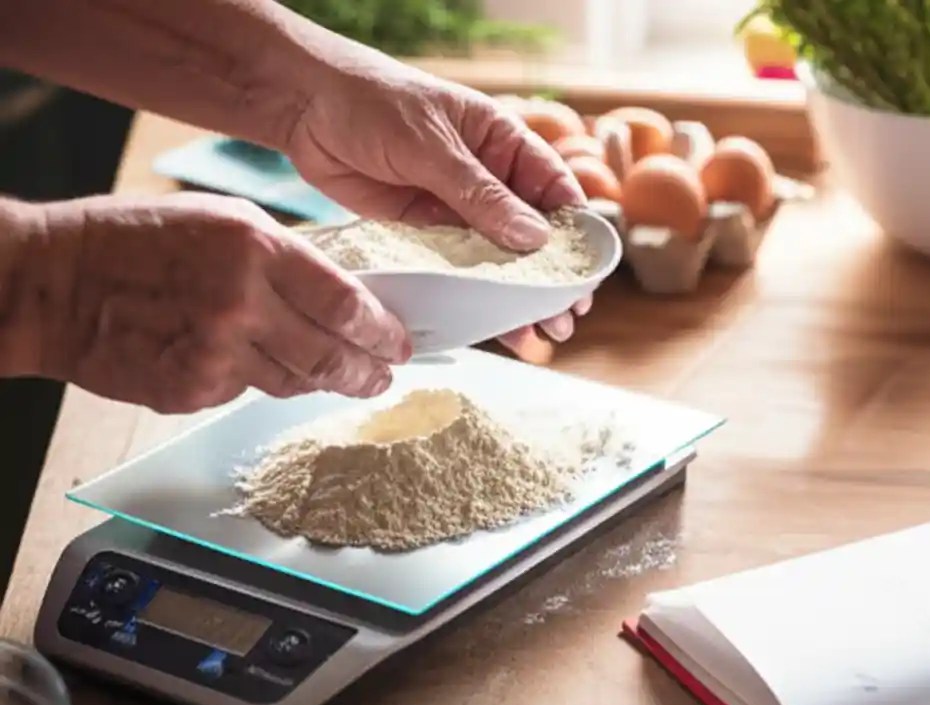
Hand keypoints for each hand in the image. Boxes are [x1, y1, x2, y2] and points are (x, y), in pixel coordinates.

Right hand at [33, 193, 409, 413]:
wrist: (52, 282)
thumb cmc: (132, 240)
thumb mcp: (221, 219)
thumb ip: (284, 253)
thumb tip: (340, 288)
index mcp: (257, 250)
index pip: (346, 304)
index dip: (382, 331)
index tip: (399, 343)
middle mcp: (243, 305)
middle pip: (331, 356)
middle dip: (367, 371)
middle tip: (383, 375)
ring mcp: (216, 355)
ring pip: (294, 381)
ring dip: (320, 379)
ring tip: (338, 375)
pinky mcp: (191, 390)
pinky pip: (245, 392)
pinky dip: (256, 379)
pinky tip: (248, 362)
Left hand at [285, 57, 593, 357]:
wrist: (302, 104)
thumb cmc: (372, 101)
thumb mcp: (432, 145)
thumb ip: (481, 194)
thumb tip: (534, 238)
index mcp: (502, 142)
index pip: (555, 190)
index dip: (574, 233)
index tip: (585, 275)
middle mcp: (486, 177)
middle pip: (531, 233)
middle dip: (550, 278)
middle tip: (563, 319)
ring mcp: (454, 206)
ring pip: (497, 258)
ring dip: (516, 296)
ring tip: (537, 336)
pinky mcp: (421, 229)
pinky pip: (457, 268)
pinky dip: (474, 296)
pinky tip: (490, 325)